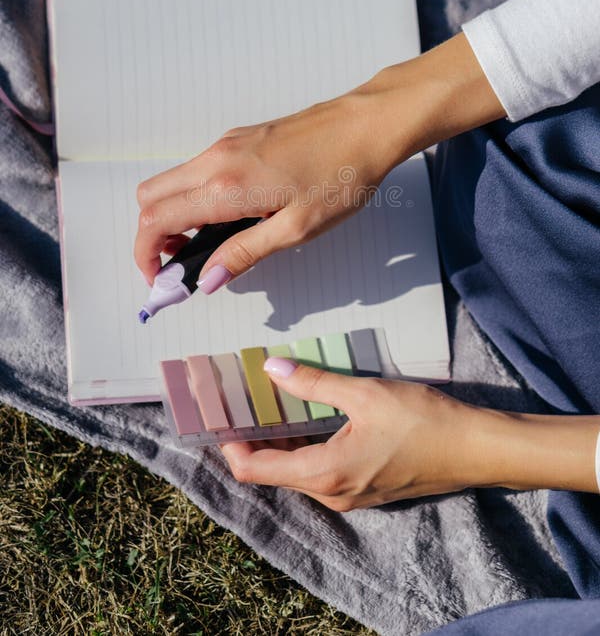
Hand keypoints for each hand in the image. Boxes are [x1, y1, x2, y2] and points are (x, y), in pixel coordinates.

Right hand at [134, 33, 504, 285]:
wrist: (367, 125)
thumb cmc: (341, 177)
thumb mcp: (297, 228)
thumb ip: (246, 253)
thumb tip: (209, 278)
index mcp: (225, 187)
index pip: (155, 221)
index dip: (146, 255)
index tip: (162, 279)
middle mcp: (215, 160)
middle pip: (150, 196)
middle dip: (152, 234)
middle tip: (182, 261)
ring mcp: (226, 144)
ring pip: (173, 180)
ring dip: (174, 213)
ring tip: (210, 242)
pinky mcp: (240, 137)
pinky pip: (198, 168)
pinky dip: (195, 194)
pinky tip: (233, 213)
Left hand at [221, 359, 599, 508]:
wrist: (474, 449)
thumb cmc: (422, 421)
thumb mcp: (364, 394)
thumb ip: (313, 382)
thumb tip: (271, 368)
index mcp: (324, 474)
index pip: (254, 470)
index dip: (228, 446)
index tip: (216, 415)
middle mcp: (331, 493)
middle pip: (272, 471)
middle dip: (251, 438)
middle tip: (239, 399)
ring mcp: (349, 495)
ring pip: (296, 471)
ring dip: (278, 441)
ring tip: (268, 401)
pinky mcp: (364, 488)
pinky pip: (319, 471)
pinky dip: (303, 446)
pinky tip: (306, 416)